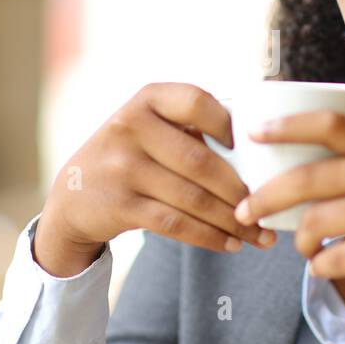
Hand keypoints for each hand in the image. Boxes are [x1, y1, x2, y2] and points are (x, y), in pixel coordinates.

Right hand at [35, 82, 276, 276]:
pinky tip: (232, 244)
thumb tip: (263, 149)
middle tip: (270, 208)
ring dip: (232, 221)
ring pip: (193, 198)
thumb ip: (192, 127)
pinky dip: (209, 237)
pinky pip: (176, 224)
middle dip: (242, 190)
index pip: (197, 102)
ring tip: (260, 234)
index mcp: (147, 100)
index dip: (230, 125)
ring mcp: (122, 167)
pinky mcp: (120, 205)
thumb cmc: (132, 155)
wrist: (74, 194)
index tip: (255, 149)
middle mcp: (130, 127)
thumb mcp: (150, 125)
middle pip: (201, 161)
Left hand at [233, 110, 344, 341]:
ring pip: (316, 223)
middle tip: (245, 210)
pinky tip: (326, 267)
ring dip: (300, 241)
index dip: (287, 125)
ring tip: (306, 247)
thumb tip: (298, 168)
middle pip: (308, 179)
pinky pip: (333, 260)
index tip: (254, 132)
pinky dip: (321, 267)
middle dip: (265, 197)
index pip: (331, 124)